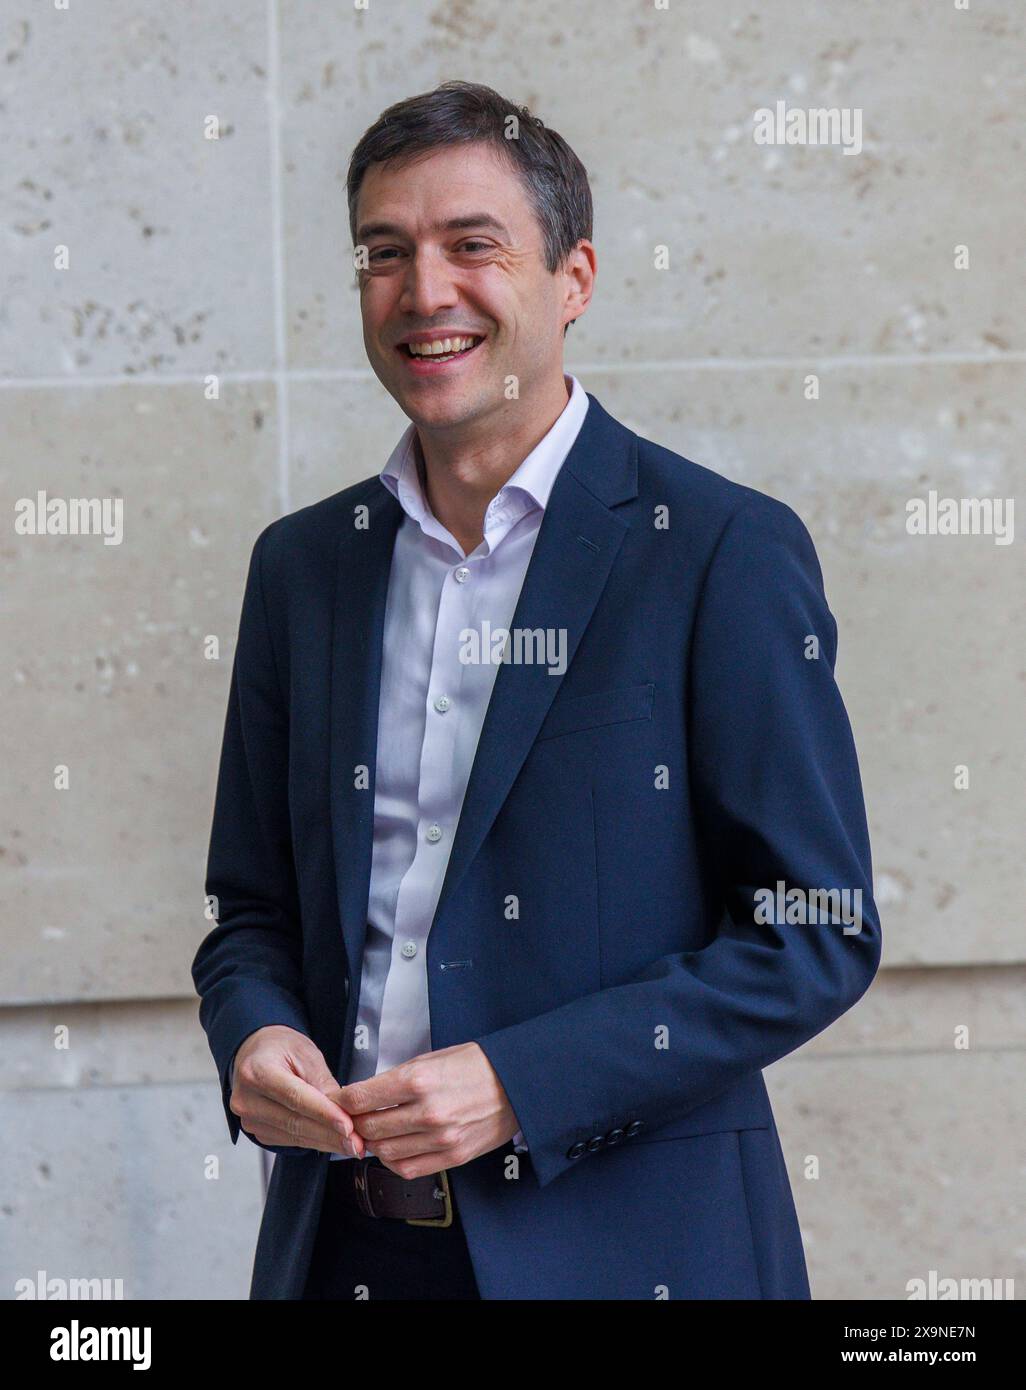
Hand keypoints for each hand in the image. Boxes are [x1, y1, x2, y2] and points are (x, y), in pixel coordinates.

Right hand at [230, 1025, 366, 1156]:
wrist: (258, 1054)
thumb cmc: (282, 1048)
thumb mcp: (306, 1053)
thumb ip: (322, 1082)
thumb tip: (343, 1112)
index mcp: (256, 1071)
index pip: (294, 1097)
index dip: (323, 1113)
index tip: (348, 1126)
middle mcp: (246, 1099)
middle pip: (294, 1122)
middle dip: (330, 1134)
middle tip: (357, 1143)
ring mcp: (249, 1119)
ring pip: (294, 1136)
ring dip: (326, 1143)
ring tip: (353, 1146)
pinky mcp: (257, 1132)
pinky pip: (290, 1141)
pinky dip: (315, 1143)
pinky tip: (334, 1143)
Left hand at [333, 1042, 519, 1178]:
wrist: (516, 1083)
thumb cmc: (475, 1065)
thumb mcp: (431, 1058)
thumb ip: (397, 1079)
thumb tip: (366, 1096)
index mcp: (418, 1079)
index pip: (360, 1098)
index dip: (342, 1102)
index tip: (338, 1101)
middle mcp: (427, 1111)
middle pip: (368, 1128)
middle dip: (354, 1123)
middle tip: (353, 1119)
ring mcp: (440, 1138)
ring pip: (383, 1151)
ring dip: (372, 1144)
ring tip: (374, 1133)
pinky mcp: (452, 1157)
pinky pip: (407, 1168)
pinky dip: (392, 1161)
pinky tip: (393, 1149)